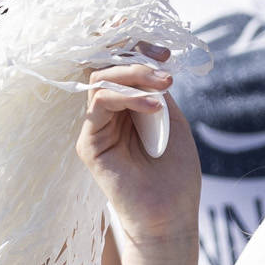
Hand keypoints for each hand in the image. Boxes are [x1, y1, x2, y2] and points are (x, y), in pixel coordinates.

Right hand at [75, 64, 199, 264]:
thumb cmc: (175, 174)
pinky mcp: (89, 143)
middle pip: (104, 65)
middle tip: (162, 58)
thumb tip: (146, 56)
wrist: (170, 217)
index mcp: (126, 106)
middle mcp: (106, 114)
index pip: (119, 65)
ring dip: (134, 74)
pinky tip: (153, 106)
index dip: (135, 47)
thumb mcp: (171, 120)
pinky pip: (99, 102)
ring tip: (164, 84)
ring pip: (100, 79)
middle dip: (133, 53)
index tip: (164, 48)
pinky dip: (126, 96)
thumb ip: (154, 88)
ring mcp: (95, 127)